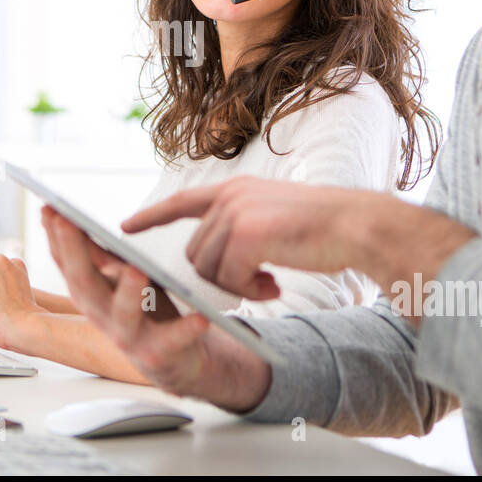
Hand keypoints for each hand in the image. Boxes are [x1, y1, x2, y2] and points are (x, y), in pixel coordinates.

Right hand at [41, 205, 270, 410]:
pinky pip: (172, 341)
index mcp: (92, 296)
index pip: (66, 264)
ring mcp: (129, 338)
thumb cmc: (148, 312)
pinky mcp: (159, 354)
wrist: (178, 361)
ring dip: (128, 291)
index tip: (49, 207)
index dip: (56, 237)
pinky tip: (200, 318)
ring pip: (124, 314)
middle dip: (75, 252)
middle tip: (70, 222)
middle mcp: (103, 317)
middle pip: (84, 285)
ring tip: (136, 269)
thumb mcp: (121, 278)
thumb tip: (68, 218)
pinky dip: (186, 330)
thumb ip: (98, 256)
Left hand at [121, 177, 365, 299]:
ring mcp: (236, 214)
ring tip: (271, 282)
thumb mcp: (272, 217)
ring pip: (209, 269)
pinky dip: (251, 292)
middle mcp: (230, 196)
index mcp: (235, 189)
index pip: (183, 201)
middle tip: (261, 281)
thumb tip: (216, 258)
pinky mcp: (247, 236)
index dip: (152, 216)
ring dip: (238, 285)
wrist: (358, 226)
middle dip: (223, 275)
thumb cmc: (324, 228)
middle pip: (196, 253)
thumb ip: (241, 228)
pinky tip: (275, 286)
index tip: (124, 226)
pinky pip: (229, 279)